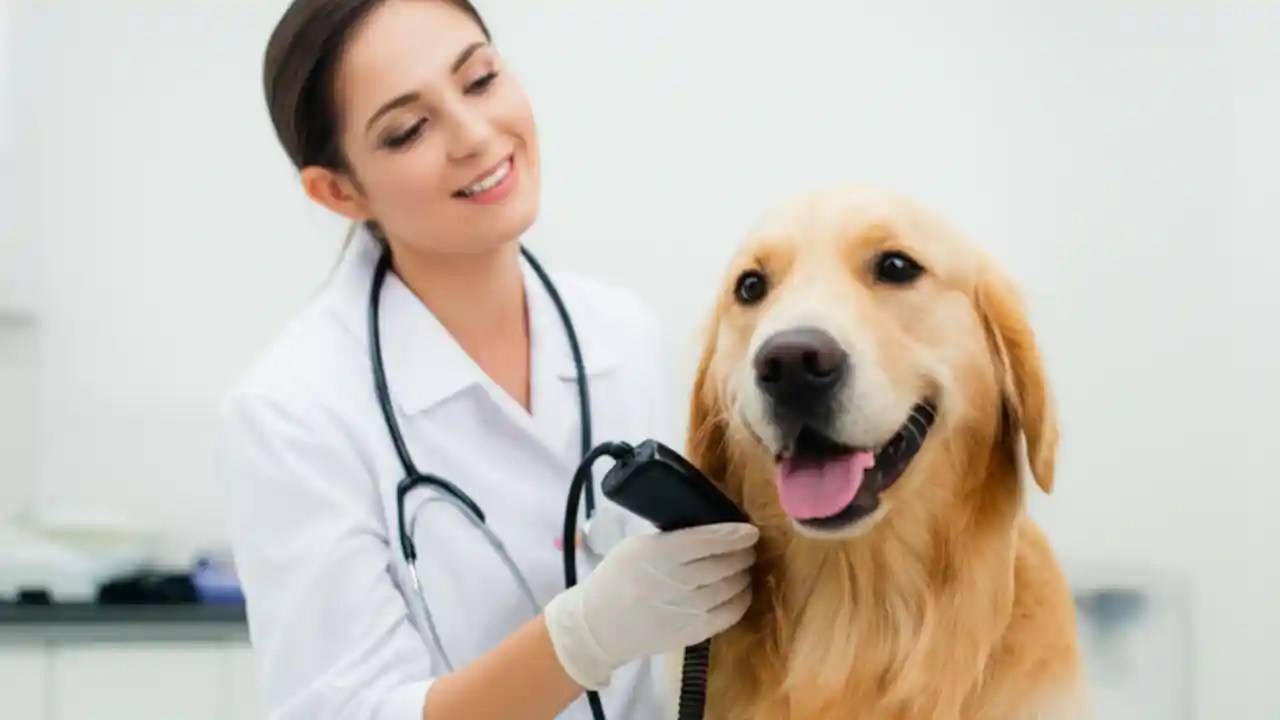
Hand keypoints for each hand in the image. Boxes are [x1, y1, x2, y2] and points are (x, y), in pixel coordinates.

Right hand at [542, 522, 758, 689]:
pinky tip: (741, 590)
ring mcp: (685, 611)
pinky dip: (741, 600)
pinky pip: (729, 615)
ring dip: (743, 575)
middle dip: (742, 554)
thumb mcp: (637, 546)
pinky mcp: (692, 634)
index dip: (734, 534)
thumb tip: (714, 530)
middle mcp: (675, 582)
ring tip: (744, 567)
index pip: (706, 540)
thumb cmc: (617, 577)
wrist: (599, 626)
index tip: (750, 530)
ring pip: (730, 588)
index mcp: (657, 554)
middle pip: (723, 564)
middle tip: (748, 548)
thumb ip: (673, 537)